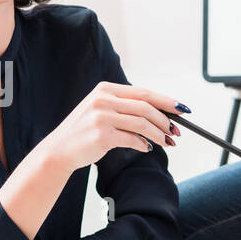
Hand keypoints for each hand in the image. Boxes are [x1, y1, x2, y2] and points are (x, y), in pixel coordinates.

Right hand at [35, 82, 183, 173]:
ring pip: (142, 123)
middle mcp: (103, 99)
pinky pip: (132, 139)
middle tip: (176, 131)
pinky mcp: (102, 135)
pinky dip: (143, 144)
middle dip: (166, 120)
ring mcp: (102, 116)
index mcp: (105, 89)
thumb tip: (159, 115)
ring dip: (159, 134)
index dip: (165, 101)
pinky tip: (146, 148)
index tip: (182, 109)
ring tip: (167, 141)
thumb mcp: (100, 110)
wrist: (59, 150)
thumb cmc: (83, 131)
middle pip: (146, 106)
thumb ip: (124, 107)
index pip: (143, 92)